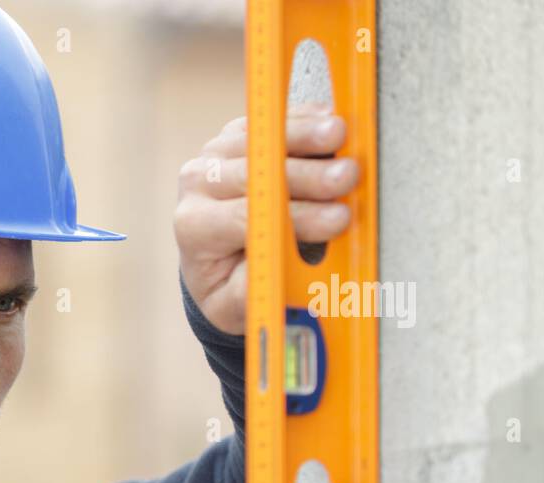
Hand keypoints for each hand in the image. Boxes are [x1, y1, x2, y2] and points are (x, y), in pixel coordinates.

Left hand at [173, 103, 359, 334]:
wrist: (215, 256)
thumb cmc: (230, 283)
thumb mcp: (231, 304)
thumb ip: (249, 291)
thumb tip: (272, 274)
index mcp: (195, 227)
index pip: (247, 217)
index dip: (296, 216)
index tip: (338, 220)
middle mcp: (198, 184)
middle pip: (256, 173)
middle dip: (307, 176)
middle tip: (348, 178)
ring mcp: (216, 153)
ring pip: (263, 138)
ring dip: (306, 136)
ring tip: (341, 136)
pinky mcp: (238, 132)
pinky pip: (271, 118)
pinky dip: (303, 119)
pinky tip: (331, 121)